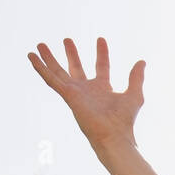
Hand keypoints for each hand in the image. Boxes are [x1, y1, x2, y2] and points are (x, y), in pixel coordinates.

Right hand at [28, 37, 144, 150]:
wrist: (113, 135)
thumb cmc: (124, 120)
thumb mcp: (134, 94)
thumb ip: (136, 78)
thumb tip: (142, 62)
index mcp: (103, 90)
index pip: (101, 67)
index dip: (102, 53)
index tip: (101, 39)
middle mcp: (87, 91)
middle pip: (76, 68)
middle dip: (72, 54)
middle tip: (66, 40)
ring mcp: (75, 93)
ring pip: (58, 72)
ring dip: (49, 59)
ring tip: (39, 45)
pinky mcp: (67, 95)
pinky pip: (51, 79)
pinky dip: (40, 68)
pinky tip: (32, 57)